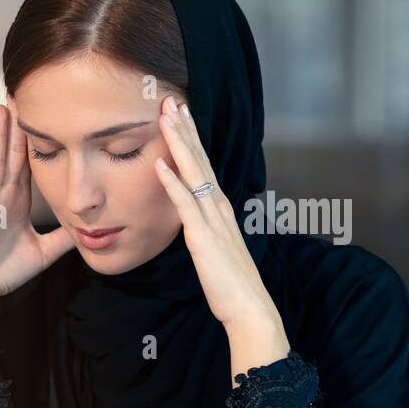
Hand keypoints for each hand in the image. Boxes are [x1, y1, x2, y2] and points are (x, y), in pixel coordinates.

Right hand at [0, 97, 75, 310]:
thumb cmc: (3, 273)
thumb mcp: (44, 252)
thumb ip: (64, 238)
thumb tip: (92, 228)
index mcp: (18, 203)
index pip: (32, 165)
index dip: (40, 140)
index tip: (49, 114)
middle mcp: (2, 198)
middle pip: (14, 155)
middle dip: (19, 127)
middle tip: (25, 95)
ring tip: (0, 108)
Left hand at [154, 95, 289, 379]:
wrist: (249, 308)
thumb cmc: (231, 282)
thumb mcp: (214, 247)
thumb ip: (204, 227)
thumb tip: (192, 217)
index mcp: (219, 208)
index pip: (203, 165)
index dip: (191, 138)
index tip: (179, 114)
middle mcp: (218, 206)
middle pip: (200, 159)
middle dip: (185, 128)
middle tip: (171, 100)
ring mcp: (212, 219)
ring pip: (193, 172)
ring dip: (178, 143)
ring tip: (165, 116)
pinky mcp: (203, 237)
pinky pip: (185, 204)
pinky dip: (172, 182)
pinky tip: (159, 163)